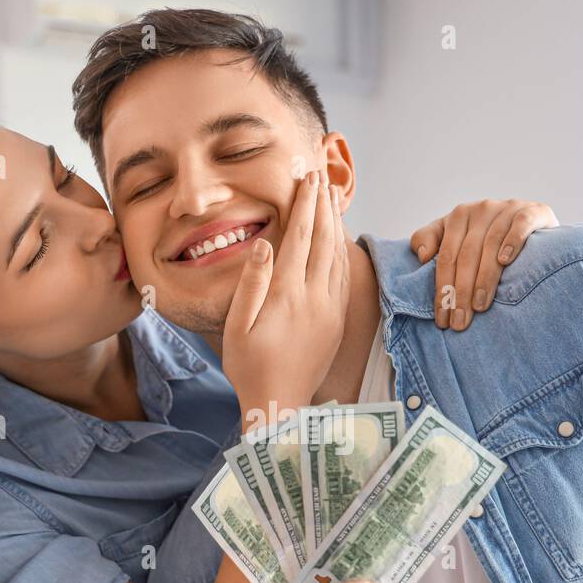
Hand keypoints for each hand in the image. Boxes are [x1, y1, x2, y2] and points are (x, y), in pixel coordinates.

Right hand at [222, 170, 349, 429]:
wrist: (280, 406)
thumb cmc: (249, 367)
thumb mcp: (238, 326)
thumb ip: (252, 283)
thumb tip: (264, 245)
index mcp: (288, 294)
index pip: (300, 237)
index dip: (304, 204)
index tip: (306, 177)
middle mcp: (315, 297)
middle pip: (325, 239)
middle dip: (323, 204)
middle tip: (321, 176)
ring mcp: (331, 309)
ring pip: (339, 256)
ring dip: (336, 224)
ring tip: (332, 198)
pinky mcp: (337, 322)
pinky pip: (344, 277)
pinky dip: (343, 252)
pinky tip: (340, 241)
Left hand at [410, 198, 559, 330]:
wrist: (532, 218)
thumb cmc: (488, 234)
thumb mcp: (456, 233)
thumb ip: (432, 239)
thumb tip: (422, 256)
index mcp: (459, 217)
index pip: (446, 257)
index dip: (442, 288)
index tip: (443, 319)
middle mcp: (481, 210)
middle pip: (466, 255)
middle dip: (461, 292)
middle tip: (460, 321)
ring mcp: (506, 209)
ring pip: (491, 245)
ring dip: (484, 278)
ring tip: (480, 306)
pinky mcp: (532, 211)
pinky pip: (520, 226)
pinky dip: (511, 243)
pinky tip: (504, 262)